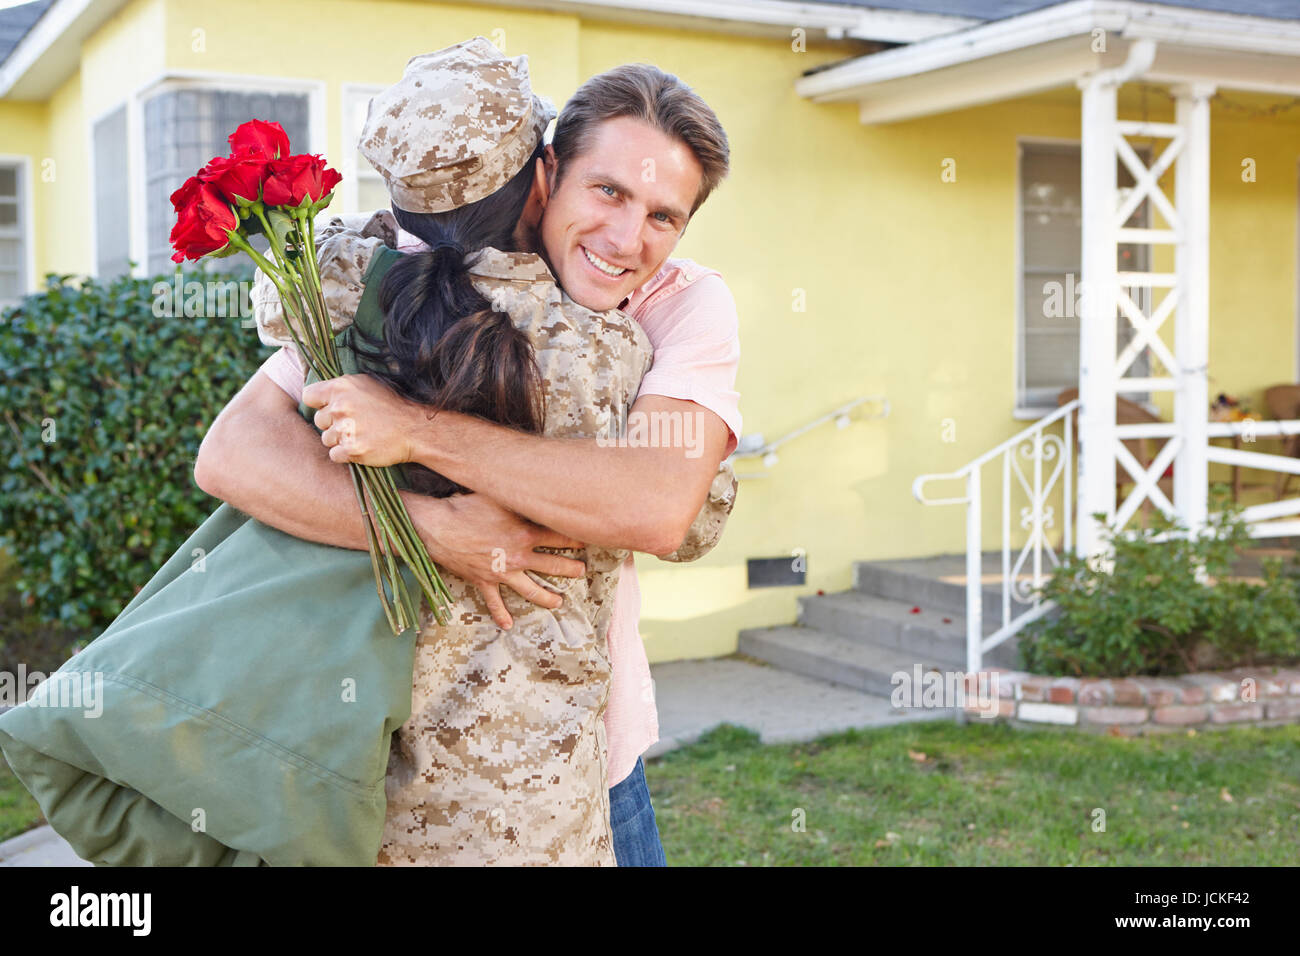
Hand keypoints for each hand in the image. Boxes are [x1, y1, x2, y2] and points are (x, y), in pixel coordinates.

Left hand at [302, 374, 425, 466]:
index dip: (319, 403)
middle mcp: (341, 407)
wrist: (415, 429)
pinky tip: (361, 446)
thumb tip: (321, 393)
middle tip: (354, 424)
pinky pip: (334, 455)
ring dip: (340, 440)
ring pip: (326, 439)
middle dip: (332, 424)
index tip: (329, 408)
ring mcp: (346, 429)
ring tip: (361, 435)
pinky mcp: (352, 449)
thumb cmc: (392, 405)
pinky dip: (346, 454)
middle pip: (318, 420)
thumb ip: (342, 388)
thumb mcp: (367, 384)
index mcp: (341, 387)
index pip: (309, 396)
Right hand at [401, 491, 587, 629]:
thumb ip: (519, 494)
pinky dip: (500, 614)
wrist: (438, 527)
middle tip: (582, 571)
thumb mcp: (498, 495)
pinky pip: (494, 602)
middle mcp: (518, 556)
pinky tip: (508, 625)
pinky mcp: (484, 581)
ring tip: (559, 603)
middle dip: (571, 568)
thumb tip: (535, 483)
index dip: (576, 538)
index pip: (559, 536)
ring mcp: (502, 572)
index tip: (588, 540)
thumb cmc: (467, 506)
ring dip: (546, 597)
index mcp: (525, 533)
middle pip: (553, 564)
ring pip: (531, 589)